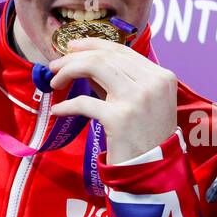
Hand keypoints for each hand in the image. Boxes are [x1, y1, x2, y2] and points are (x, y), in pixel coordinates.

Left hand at [47, 38, 177, 162]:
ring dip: (68, 71)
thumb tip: (82, 61)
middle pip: (106, 56)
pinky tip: (58, 111)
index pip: (122, 50)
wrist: (153, 172)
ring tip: (55, 82)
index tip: (72, 47)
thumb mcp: (139, 102)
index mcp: (162, 76)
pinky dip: (67, 106)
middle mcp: (152, 83)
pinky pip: (84, 102)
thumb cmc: (145, 137)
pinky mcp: (120, 118)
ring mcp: (137, 99)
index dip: (93, 44)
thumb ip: (116, 81)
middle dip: (74, 57)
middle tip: (55, 66)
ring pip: (94, 67)